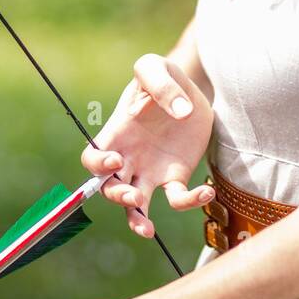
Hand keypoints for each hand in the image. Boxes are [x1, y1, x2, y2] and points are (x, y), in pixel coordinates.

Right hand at [82, 53, 214, 238]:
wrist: (192, 90)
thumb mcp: (157, 68)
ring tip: (148, 230)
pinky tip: (207, 191)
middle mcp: (129, 158)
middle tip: (135, 196)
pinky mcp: (175, 177)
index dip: (97, 165)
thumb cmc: (164, 76)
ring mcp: (150, 171)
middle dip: (117, 197)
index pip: (92, 157)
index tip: (116, 161)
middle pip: (108, 189)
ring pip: (135, 207)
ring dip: (136, 221)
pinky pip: (177, 198)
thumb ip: (161, 84)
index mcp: (116, 134)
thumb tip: (179, 112)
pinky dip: (190, 201)